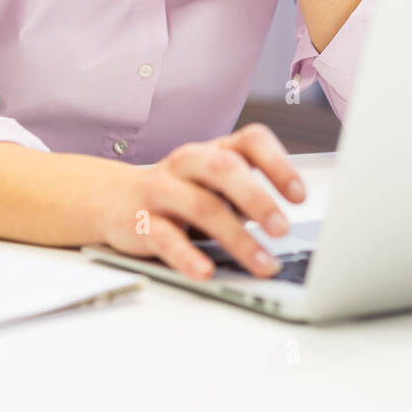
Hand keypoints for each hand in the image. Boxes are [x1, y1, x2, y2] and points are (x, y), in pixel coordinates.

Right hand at [96, 124, 306, 280]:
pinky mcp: (140, 221)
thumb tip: (287, 227)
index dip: (278, 164)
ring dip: (236, 238)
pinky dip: (187, 256)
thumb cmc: (179, 192)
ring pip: (201, 206)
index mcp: (214, 149)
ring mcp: (162, 189)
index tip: (299, 196)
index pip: (251, 140)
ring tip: (262, 263)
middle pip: (224, 168)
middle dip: (257, 198)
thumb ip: (247, 196)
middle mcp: (189, 162)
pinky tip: (205, 272)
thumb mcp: (214, 185)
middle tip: (282, 229)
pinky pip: (165, 237)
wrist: (112, 198)